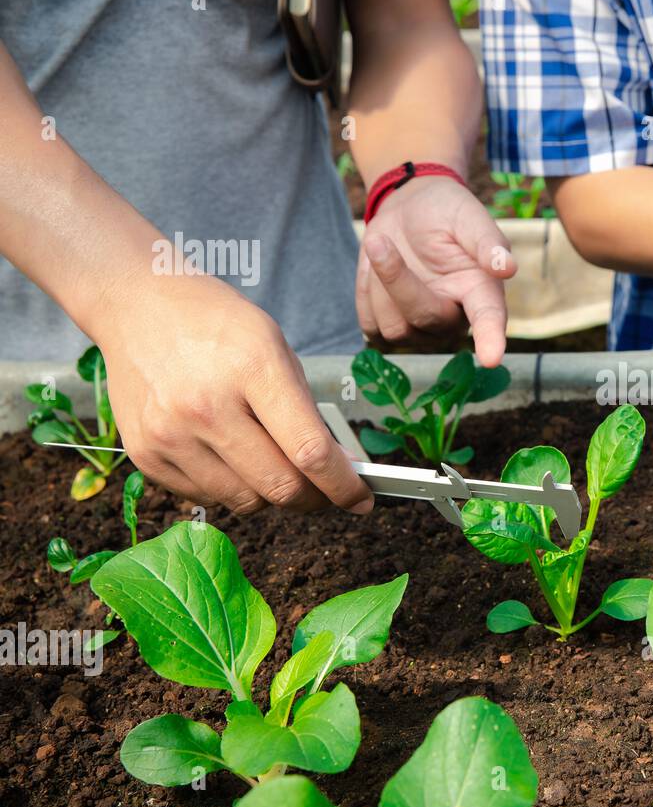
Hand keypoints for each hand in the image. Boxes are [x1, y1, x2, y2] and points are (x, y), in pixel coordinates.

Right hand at [95, 274, 373, 515]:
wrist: (136, 305)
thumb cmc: (215, 323)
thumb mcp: (275, 347)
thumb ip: (306, 410)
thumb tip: (339, 466)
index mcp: (252, 369)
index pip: (310, 450)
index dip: (344, 486)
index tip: (362, 500)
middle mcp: (206, 406)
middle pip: (280, 487)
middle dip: (315, 499)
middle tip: (326, 492)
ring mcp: (170, 434)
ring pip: (245, 501)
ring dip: (272, 495)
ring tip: (275, 466)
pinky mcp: (145, 454)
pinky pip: (206, 498)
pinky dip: (231, 489)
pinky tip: (233, 458)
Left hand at [356, 175, 517, 364]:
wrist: (408, 211)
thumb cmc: (446, 212)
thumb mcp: (468, 216)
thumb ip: (487, 242)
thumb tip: (507, 267)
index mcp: (482, 292)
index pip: (489, 319)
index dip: (490, 339)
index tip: (491, 358)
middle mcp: (455, 319)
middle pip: (424, 318)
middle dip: (397, 280)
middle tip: (381, 241)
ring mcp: (422, 330)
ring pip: (393, 327)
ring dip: (379, 284)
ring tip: (388, 251)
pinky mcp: (391, 329)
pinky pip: (370, 325)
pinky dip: (366, 293)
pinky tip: (377, 272)